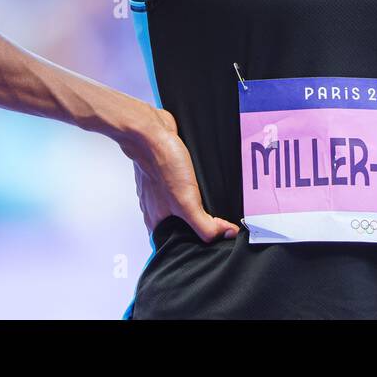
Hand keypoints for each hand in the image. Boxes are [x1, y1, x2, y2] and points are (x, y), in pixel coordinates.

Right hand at [125, 106, 239, 243]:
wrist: (151, 131)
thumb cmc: (162, 163)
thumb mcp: (186, 202)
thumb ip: (204, 225)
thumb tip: (225, 235)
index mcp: (156, 222)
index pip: (177, 244)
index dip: (196, 245)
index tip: (215, 240)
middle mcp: (156, 208)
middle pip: (182, 224)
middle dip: (200, 222)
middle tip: (219, 219)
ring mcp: (161, 190)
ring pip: (183, 203)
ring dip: (198, 202)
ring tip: (213, 199)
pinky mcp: (167, 173)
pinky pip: (183, 185)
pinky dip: (194, 185)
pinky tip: (204, 180)